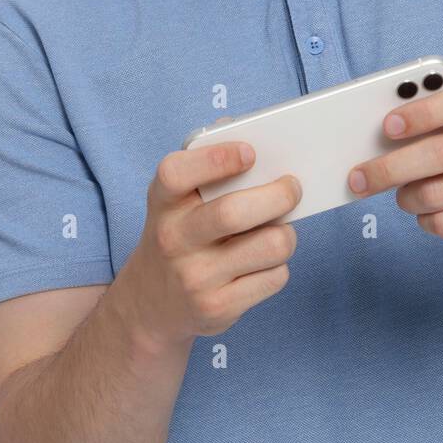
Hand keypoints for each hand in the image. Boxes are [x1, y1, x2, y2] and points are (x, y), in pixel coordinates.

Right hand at [128, 140, 301, 347]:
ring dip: (286, 234)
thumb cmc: (179, 235)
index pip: (177, 174)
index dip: (216, 159)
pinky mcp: (217, 308)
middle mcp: (173, 240)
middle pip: (235, 212)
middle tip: (292, 188)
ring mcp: (195, 278)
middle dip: (279, 196)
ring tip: (279, 229)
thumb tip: (248, 134)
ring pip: (269, 245)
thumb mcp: (176, 201)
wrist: (150, 304)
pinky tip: (263, 263)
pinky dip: (279, 266)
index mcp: (163, 203)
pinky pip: (274, 278)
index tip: (250, 153)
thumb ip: (205, 166)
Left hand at [346, 78, 442, 249]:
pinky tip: (429, 214)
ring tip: (403, 195)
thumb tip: (382, 135)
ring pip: (439, 194)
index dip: (423, 113)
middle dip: (389, 168)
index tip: (387, 127)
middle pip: (441, 155)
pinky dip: (428, 221)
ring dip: (407, 198)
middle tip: (358, 178)